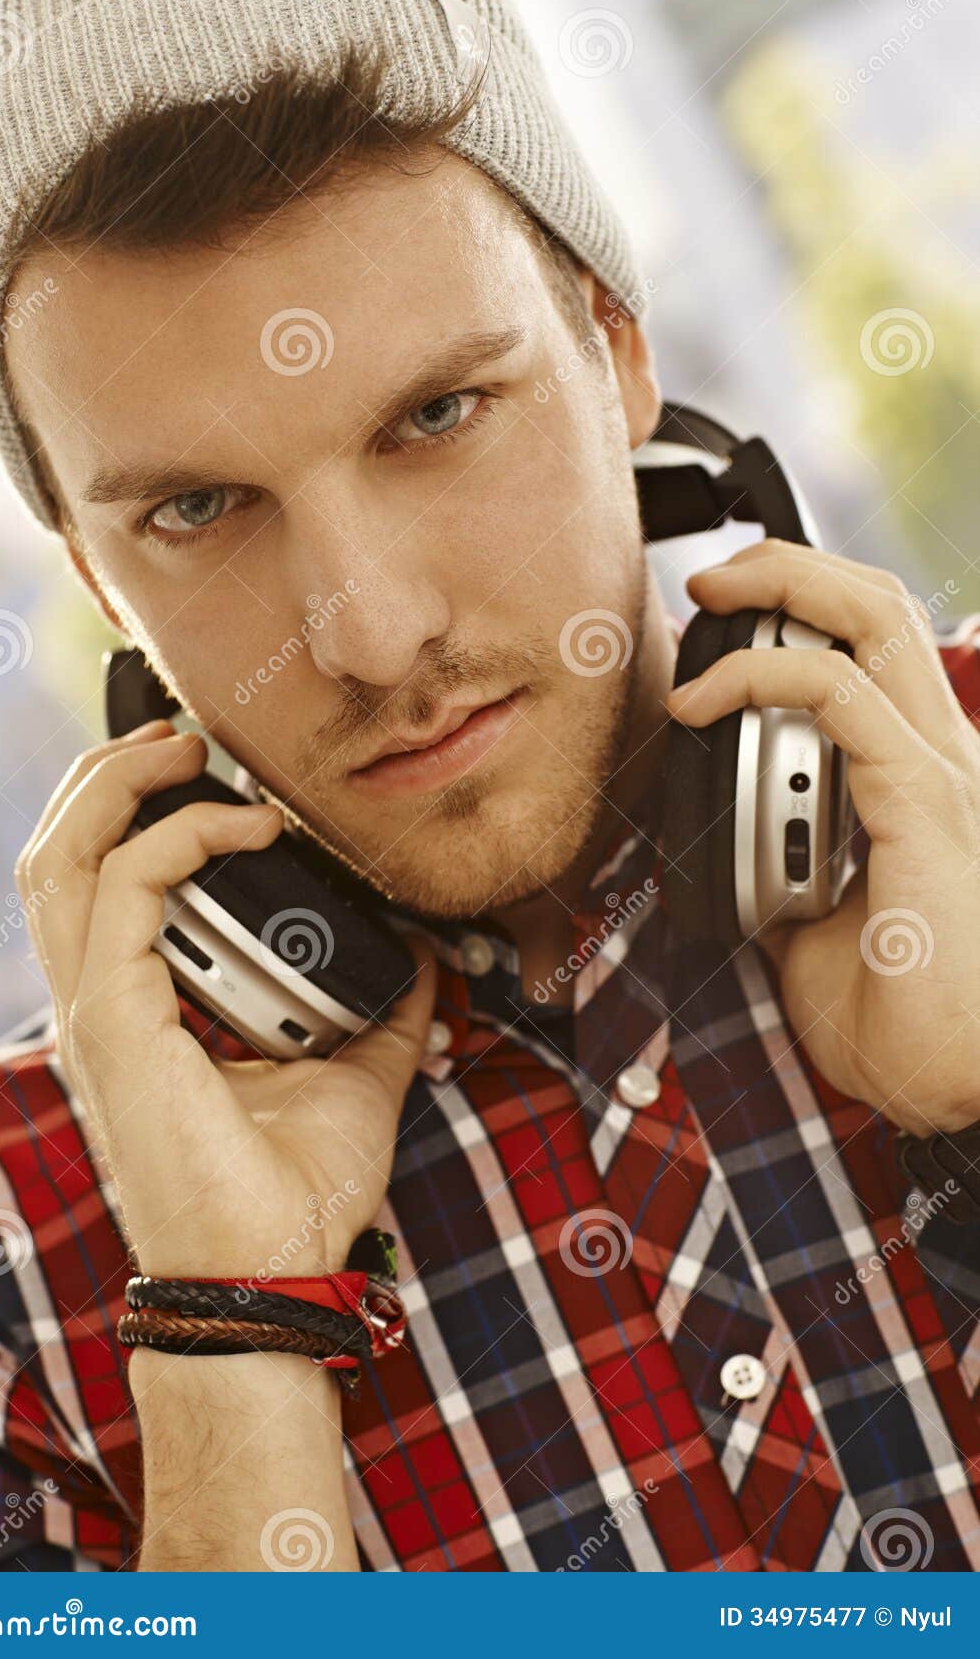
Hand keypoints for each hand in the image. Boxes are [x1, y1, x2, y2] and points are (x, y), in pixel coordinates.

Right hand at [13, 720, 435, 1274]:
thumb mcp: (357, 1072)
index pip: (95, 887)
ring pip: (60, 860)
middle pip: (56, 856)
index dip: (131, 814)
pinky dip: (180, 839)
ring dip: (117, 789)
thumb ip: (386, 1006)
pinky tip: (249, 824)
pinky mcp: (115, 1025)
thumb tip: (431, 952)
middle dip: (109, 780)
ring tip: (185, 748)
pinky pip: (127, 892)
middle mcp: (99, 1006)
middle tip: (182, 738)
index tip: (209, 774)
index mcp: (136, 1014)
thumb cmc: (293, 1194)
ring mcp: (96, 1015)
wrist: (270, 1279)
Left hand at [666, 539, 979, 1137]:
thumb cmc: (905, 1024)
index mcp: (921, 784)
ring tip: (712, 592)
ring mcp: (943, 776)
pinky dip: (764, 679)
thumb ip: (783, 876)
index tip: (723, 620)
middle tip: (715, 576)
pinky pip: (842, 701)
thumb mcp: (815, 932)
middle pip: (884, 609)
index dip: (808, 613)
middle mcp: (944, 761)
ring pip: (877, 622)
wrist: (956, 1092)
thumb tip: (729, 856)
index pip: (877, 657)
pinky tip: (703, 699)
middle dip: (794, 566)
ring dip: (786, 585)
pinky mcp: (927, 805)